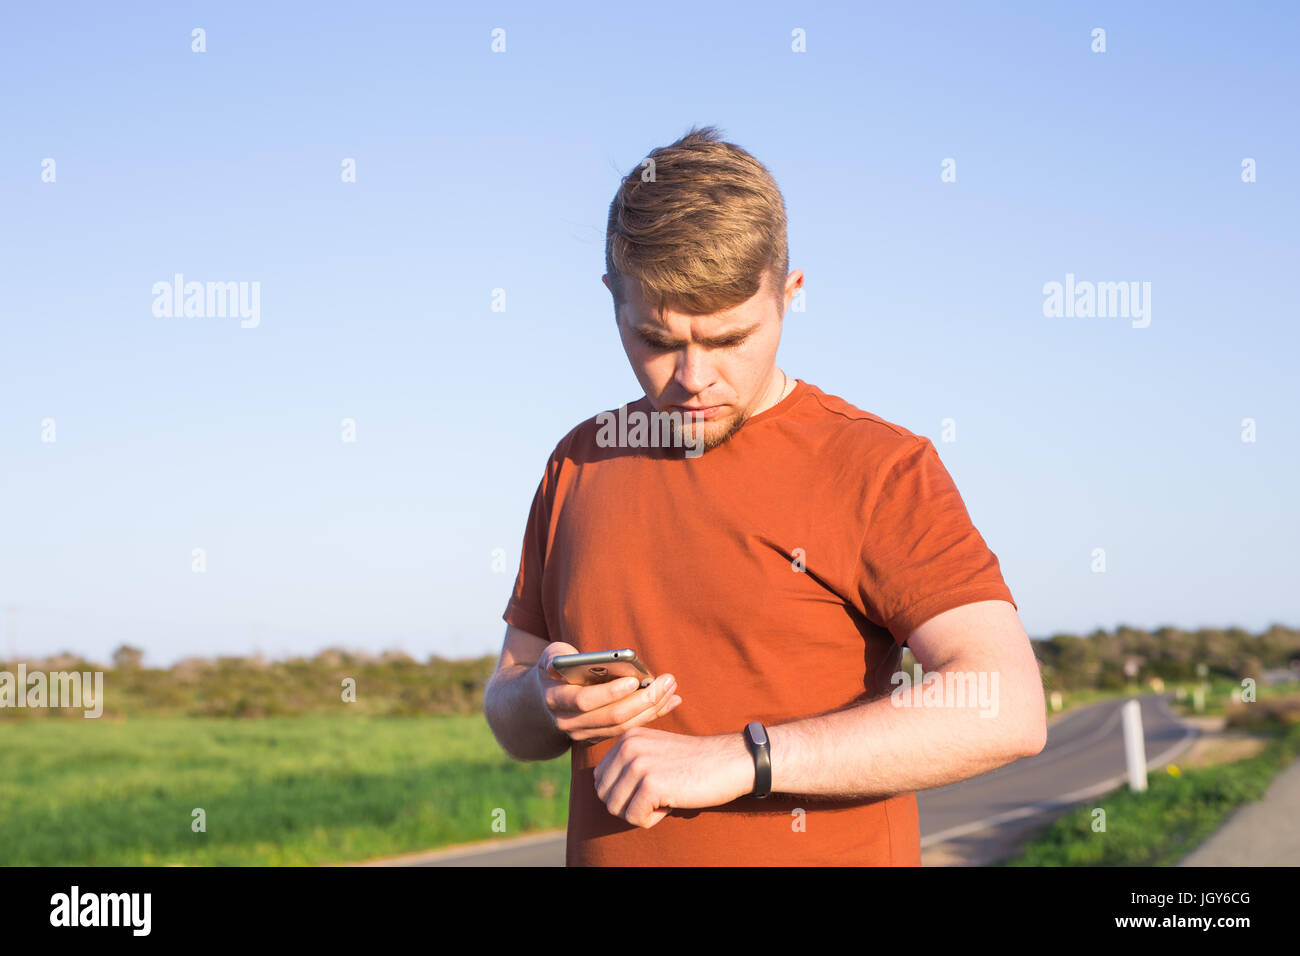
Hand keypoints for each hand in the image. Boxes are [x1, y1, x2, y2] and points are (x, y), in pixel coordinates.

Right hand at [535, 642, 681, 742]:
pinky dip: (652, 715)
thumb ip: (553, 657)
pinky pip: (630, 728)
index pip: (585, 701)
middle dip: (642, 700)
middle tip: (667, 682)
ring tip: (672, 688)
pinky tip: (671, 700)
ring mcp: (586, 734)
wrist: (547, 699)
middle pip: (612, 717)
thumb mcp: (550, 657)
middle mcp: (570, 723)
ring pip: (623, 726)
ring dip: (651, 708)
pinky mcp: (601, 736)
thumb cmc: (556, 668)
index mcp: (556, 700)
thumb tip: (556, 663)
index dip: (610, 693)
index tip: (634, 680)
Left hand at [594, 726, 754, 828]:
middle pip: (604, 795)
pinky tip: (672, 802)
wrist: (729, 761)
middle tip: (659, 794)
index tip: (652, 785)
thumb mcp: (654, 750)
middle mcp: (628, 746)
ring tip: (666, 797)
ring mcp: (638, 764)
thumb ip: (628, 761)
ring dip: (641, 812)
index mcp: (627, 737)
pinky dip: (652, 819)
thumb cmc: (694, 762)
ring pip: (616, 809)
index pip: (600, 779)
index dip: (624, 792)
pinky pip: (635, 818)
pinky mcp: (650, 784)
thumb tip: (600, 788)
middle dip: (629, 804)